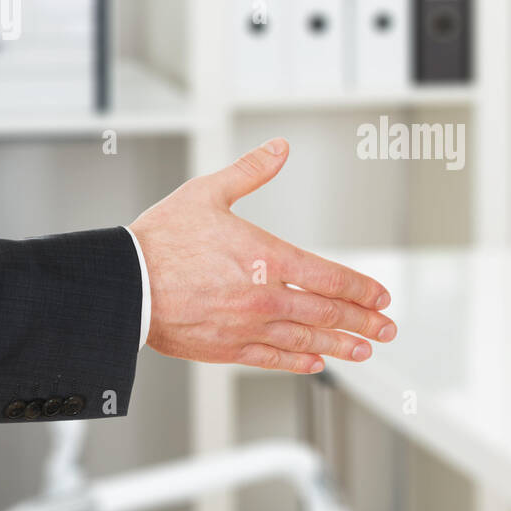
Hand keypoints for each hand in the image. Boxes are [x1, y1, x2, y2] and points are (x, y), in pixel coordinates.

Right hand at [129, 139, 395, 373]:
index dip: (360, 289)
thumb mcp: (207, 193)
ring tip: (365, 350)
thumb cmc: (160, 239)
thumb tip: (279, 148)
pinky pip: (273, 358)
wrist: (122, 285)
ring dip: (342, 345)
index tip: (381, 296)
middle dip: (363, 321)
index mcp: (266, 257)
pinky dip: (299, 361)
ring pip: (306, 339)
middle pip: (326, 313)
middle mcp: (263, 297)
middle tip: (388, 329)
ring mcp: (246, 326)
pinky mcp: (225, 349)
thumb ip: (250, 171)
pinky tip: (316, 362)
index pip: (329, 277)